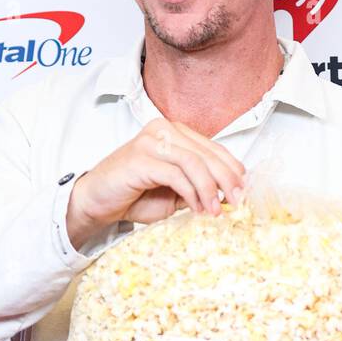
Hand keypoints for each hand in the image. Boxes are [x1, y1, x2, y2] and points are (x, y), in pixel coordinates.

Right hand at [65, 118, 245, 248]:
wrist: (97, 202)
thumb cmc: (134, 195)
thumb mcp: (175, 192)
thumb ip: (199, 187)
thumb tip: (231, 194)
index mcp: (174, 132)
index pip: (213, 147)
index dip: (232, 169)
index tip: (244, 191)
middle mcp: (163, 129)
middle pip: (207, 153)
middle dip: (227, 179)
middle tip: (238, 202)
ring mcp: (151, 141)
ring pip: (195, 162)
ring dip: (210, 189)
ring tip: (216, 210)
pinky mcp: (142, 158)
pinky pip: (177, 174)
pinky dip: (192, 194)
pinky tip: (198, 209)